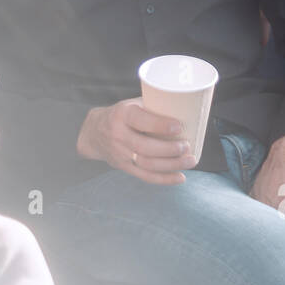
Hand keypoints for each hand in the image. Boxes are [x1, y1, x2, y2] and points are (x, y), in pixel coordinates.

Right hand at [75, 98, 195, 184]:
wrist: (94, 132)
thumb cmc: (122, 115)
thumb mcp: (132, 105)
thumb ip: (153, 107)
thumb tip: (187, 109)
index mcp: (122, 115)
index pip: (140, 121)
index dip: (160, 125)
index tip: (179, 126)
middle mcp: (119, 135)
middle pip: (145, 147)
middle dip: (169, 149)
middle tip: (187, 147)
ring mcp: (120, 154)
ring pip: (147, 164)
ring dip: (171, 165)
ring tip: (190, 161)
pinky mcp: (124, 167)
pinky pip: (145, 176)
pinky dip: (164, 179)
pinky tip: (180, 177)